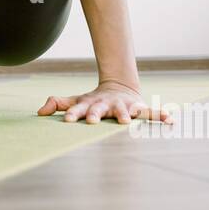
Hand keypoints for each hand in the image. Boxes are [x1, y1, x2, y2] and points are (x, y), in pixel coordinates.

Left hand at [37, 81, 171, 124]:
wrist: (119, 88)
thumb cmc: (93, 101)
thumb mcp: (76, 101)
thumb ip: (59, 105)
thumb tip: (39, 112)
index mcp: (91, 104)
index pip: (79, 109)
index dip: (73, 114)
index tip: (68, 121)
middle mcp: (107, 105)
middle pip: (100, 110)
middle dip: (97, 115)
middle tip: (93, 121)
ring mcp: (123, 106)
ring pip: (125, 111)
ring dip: (125, 115)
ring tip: (127, 120)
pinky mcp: (138, 108)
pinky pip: (150, 112)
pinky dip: (160, 115)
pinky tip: (169, 119)